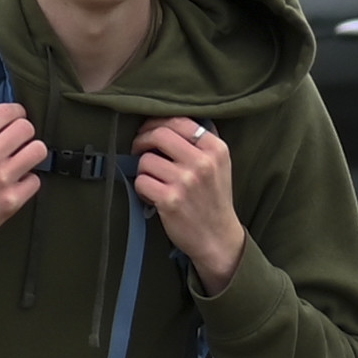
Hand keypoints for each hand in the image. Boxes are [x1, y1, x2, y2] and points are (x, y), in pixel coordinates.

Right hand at [0, 104, 44, 287]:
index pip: (7, 111)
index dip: (15, 110)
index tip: (14, 116)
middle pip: (26, 128)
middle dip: (23, 130)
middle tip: (17, 138)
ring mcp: (2, 179)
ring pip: (38, 150)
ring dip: (31, 152)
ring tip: (22, 157)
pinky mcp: (12, 200)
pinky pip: (35, 180)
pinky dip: (28, 180)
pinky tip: (17, 181)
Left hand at [131, 116, 242, 291]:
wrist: (218, 237)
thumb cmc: (214, 199)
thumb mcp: (219, 164)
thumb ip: (201, 141)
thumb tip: (169, 120)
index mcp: (216, 149)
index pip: (179, 121)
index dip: (156, 122)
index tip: (148, 130)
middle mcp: (202, 162)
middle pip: (159, 134)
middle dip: (142, 139)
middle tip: (138, 149)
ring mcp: (186, 181)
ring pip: (146, 160)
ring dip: (143, 170)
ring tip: (154, 180)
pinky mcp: (170, 200)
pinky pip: (141, 181)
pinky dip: (142, 188)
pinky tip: (153, 195)